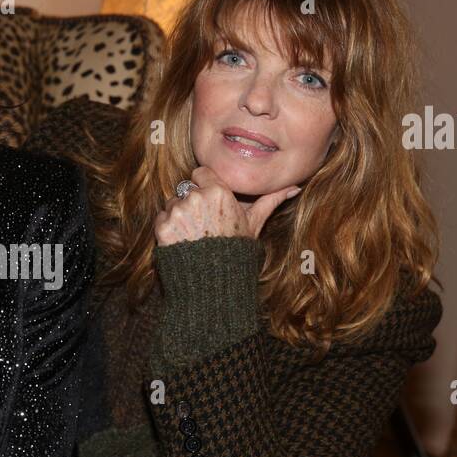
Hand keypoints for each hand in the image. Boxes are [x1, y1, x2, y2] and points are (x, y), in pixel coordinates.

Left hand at [154, 166, 298, 246]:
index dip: (203, 186)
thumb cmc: (237, 251)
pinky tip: (182, 242)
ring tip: (193, 235)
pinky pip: (161, 218)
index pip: (200, 173)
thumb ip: (270, 201)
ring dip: (178, 215)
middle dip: (192, 203)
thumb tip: (295, 187)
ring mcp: (178, 211)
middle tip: (203, 225)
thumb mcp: (254, 224)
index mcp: (218, 192)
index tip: (208, 202)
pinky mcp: (163, 227)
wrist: (214, 283)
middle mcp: (197, 197)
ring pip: (172, 203)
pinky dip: (168, 228)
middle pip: (186, 190)